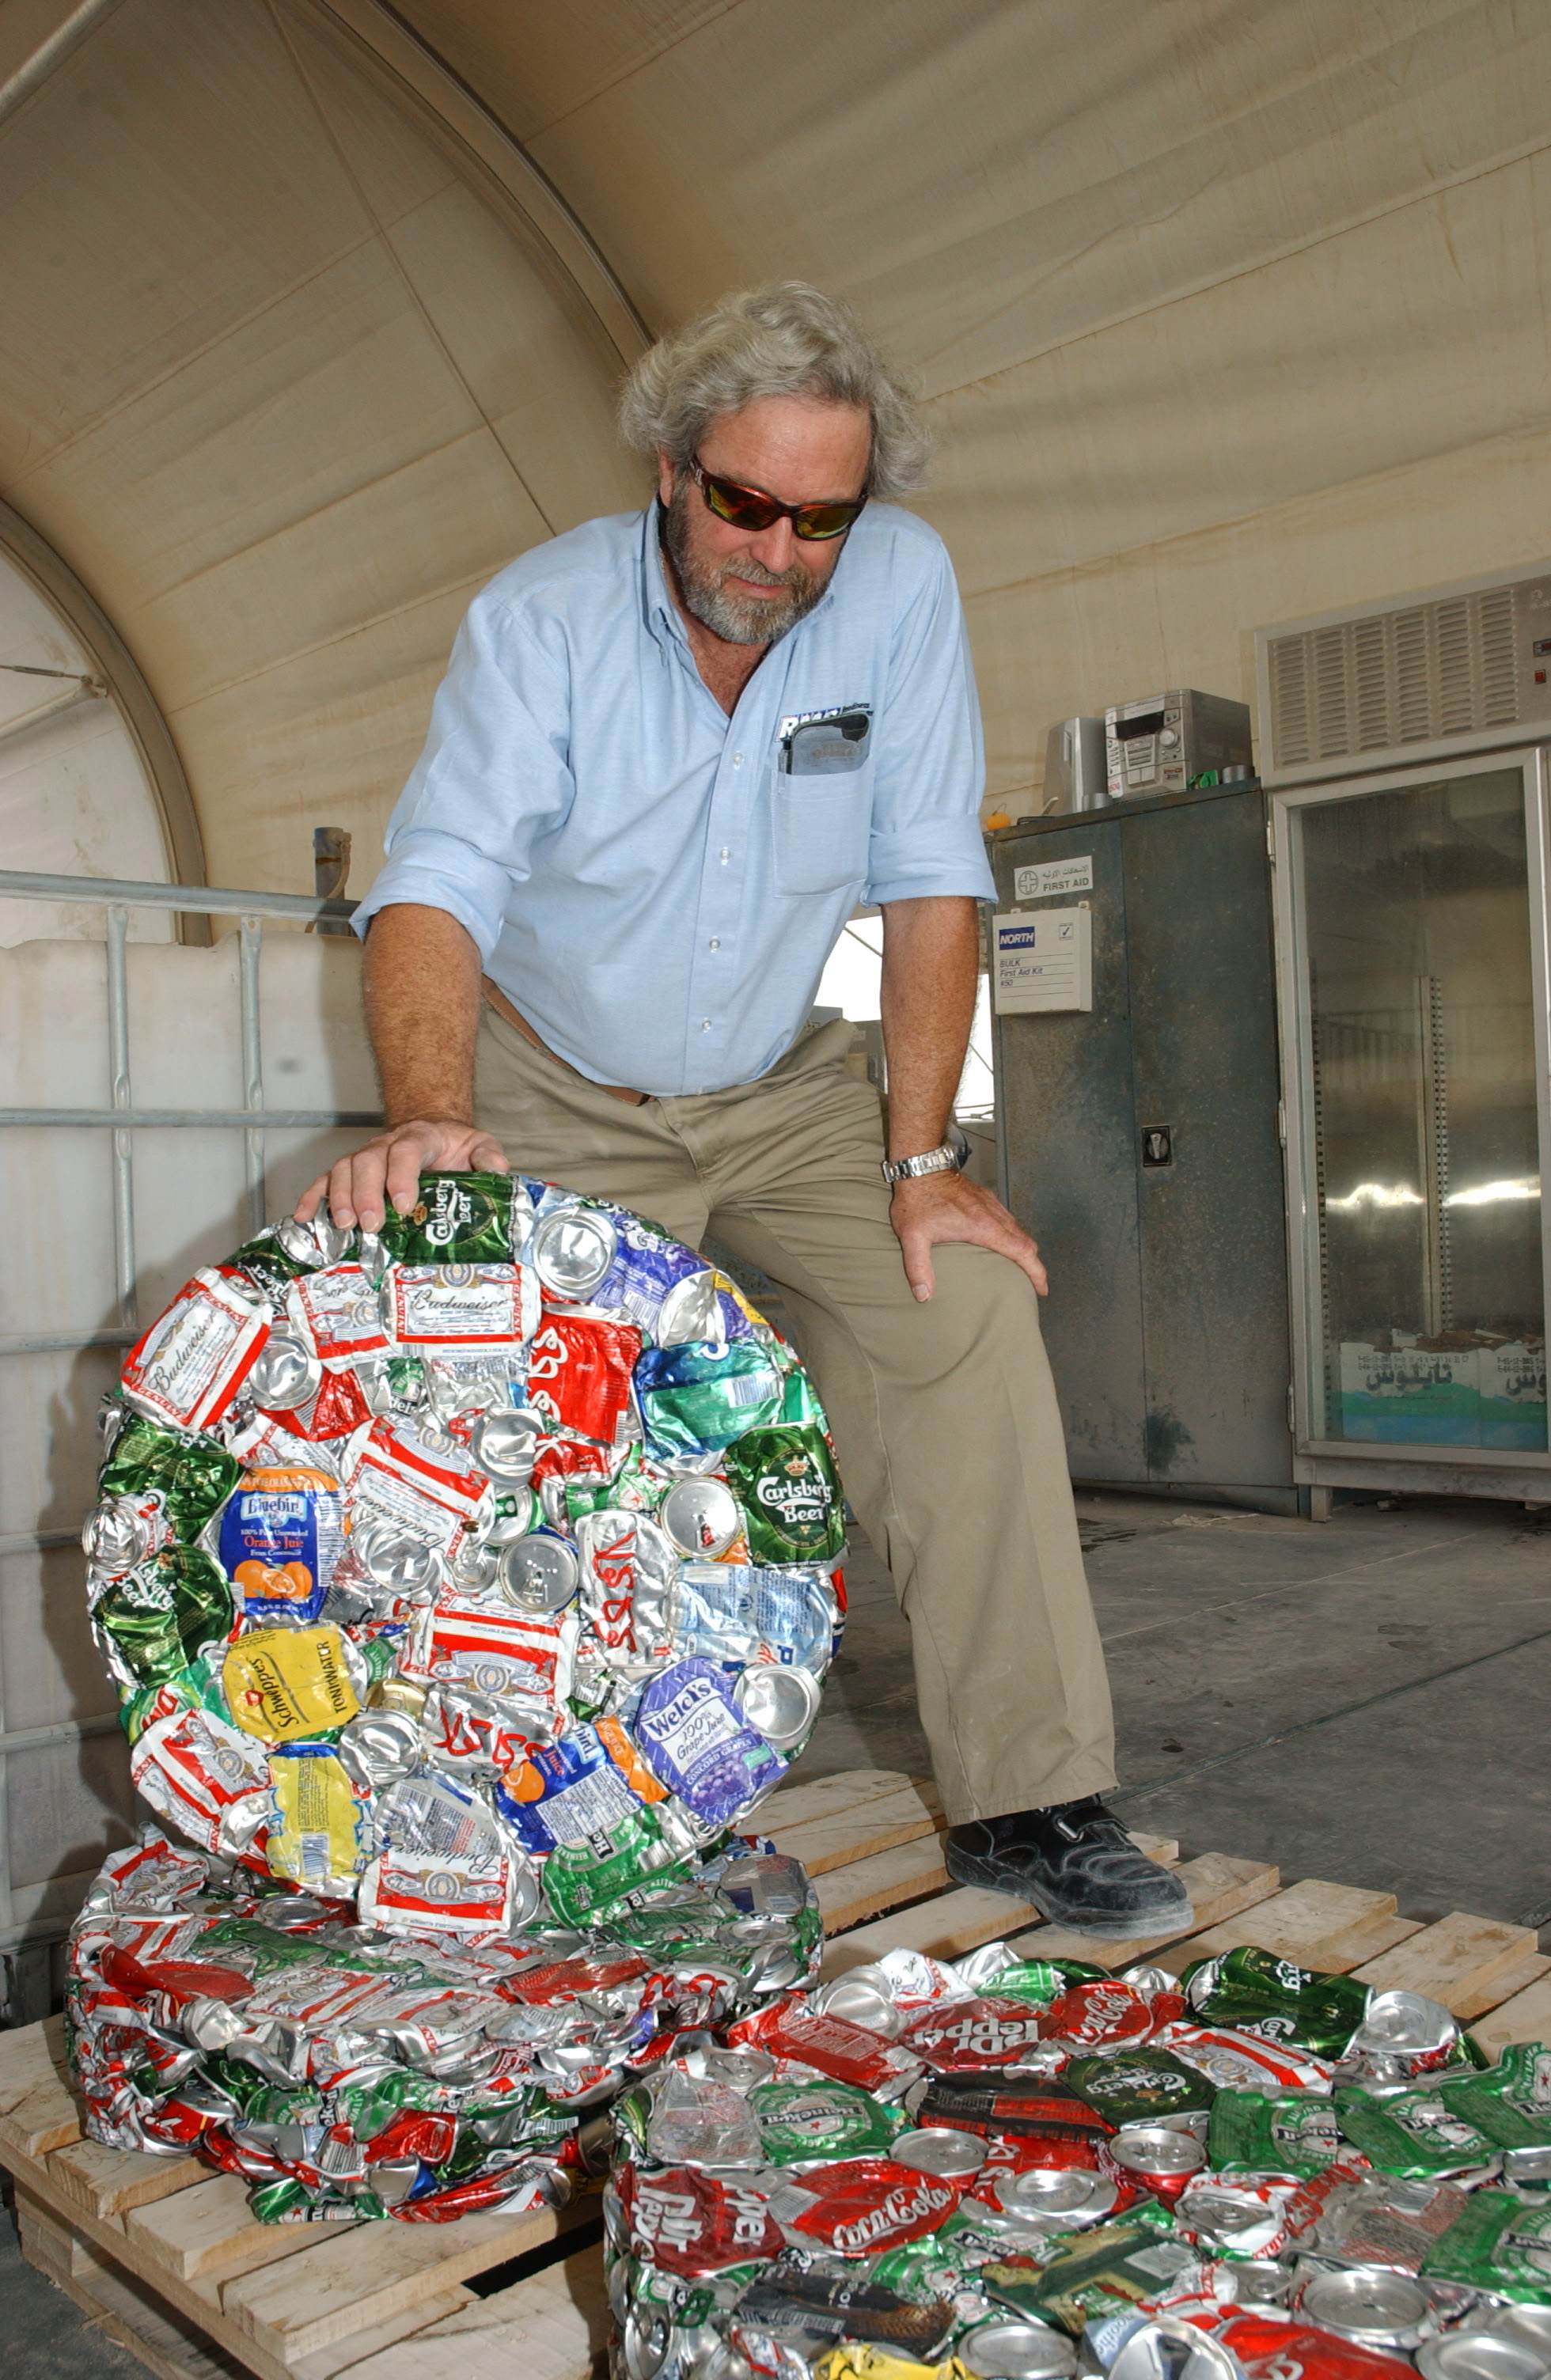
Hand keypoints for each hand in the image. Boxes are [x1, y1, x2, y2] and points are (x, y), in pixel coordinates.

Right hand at [295, 1117, 507, 1232]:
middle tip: (372, 1224)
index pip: (407, 1151)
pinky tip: (303, 1218)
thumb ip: (489, 1158)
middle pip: (368, 1161)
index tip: (403, 1204)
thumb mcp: (480, 1146)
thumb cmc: (455, 1146)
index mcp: (421, 1137)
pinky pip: (325, 1180)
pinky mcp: (351, 1172)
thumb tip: (497, 1172)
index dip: (401, 1176)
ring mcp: (366, 1156)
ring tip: (344, 1225)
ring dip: (339, 1197)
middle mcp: (387, 1143)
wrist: (435, 1132)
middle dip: (366, 1193)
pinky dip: (311, 1197)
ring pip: (343, 1169)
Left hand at [890, 1169, 1048, 1302]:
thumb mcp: (913, 1237)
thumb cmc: (917, 1199)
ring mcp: (991, 1204)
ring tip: (1021, 1267)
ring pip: (1019, 1230)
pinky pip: (1008, 1219)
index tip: (1042, 1288)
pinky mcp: (986, 1197)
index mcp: (984, 1228)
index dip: (1036, 1272)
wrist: (921, 1166)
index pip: (1022, 1252)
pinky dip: (1013, 1234)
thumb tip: (924, 1295)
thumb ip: (918, 1268)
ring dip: (1024, 1249)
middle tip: (1034, 1284)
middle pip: (1027, 1243)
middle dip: (1035, 1265)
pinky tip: (1003, 1241)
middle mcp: (994, 1215)